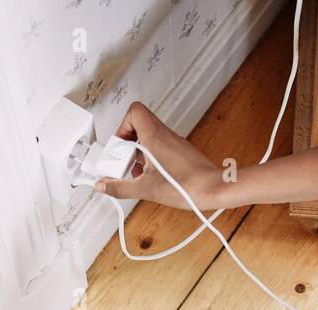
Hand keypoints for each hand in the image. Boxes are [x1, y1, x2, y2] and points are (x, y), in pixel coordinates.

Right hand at [94, 102, 225, 209]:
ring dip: (139, 154)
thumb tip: (103, 186)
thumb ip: (120, 187)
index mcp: (154, 136)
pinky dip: (152, 159)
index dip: (121, 127)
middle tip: (125, 163)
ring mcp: (174, 143)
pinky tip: (152, 178)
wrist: (213, 189)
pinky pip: (160, 148)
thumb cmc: (187, 186)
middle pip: (138, 126)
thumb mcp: (145, 189)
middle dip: (127, 145)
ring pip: (149, 138)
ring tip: (138, 173)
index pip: (134, 112)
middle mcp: (165, 135)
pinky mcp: (181, 153)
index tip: (119, 148)